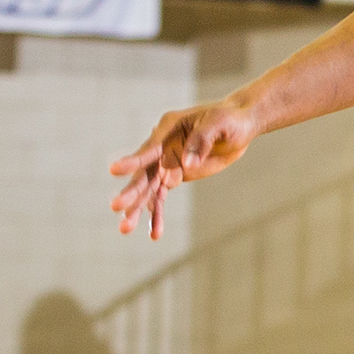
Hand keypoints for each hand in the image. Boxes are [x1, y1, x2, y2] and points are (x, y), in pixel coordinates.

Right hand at [109, 97, 258, 239]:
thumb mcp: (219, 124)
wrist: (240, 126)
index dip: (133, 160)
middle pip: (144, 172)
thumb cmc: (229, 119)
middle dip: (131, 191)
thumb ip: (202, 141)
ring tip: (124, 230)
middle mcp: (161, 147)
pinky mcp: (174, 177)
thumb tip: (186, 165)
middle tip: (116, 207)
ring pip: (148, 189)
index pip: (149, 148)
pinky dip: (156, 215)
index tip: (114, 170)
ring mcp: (165, 164)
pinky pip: (160, 197)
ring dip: (137, 209)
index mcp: (168, 128)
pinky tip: (154, 234)